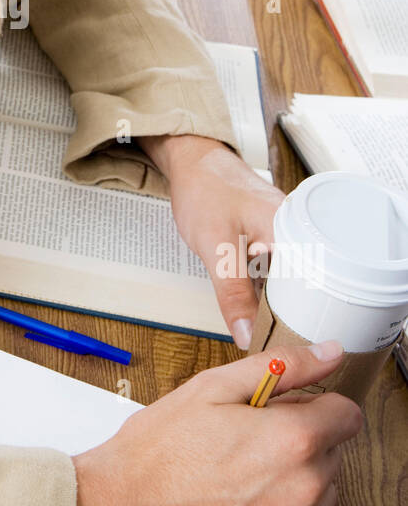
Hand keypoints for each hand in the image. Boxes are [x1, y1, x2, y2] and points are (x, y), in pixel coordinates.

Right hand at [72, 342, 362, 505]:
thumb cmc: (155, 455)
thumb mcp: (211, 388)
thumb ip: (283, 368)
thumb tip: (329, 354)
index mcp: (293, 439)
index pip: (347, 415)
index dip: (312, 406)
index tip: (284, 412)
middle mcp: (304, 489)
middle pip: (331, 454)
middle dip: (297, 443)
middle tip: (243, 444)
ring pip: (320, 495)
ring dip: (291, 483)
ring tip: (236, 480)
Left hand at [139, 134, 284, 348]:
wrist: (192, 161)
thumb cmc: (205, 191)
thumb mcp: (215, 249)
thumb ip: (232, 294)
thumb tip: (246, 335)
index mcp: (294, 232)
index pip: (313, 288)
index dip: (301, 319)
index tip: (288, 344)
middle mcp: (298, 231)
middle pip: (305, 286)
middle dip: (289, 313)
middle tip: (273, 339)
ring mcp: (287, 232)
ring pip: (291, 278)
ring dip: (277, 300)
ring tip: (266, 327)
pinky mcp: (274, 234)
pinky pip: (279, 267)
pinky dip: (268, 284)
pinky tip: (258, 300)